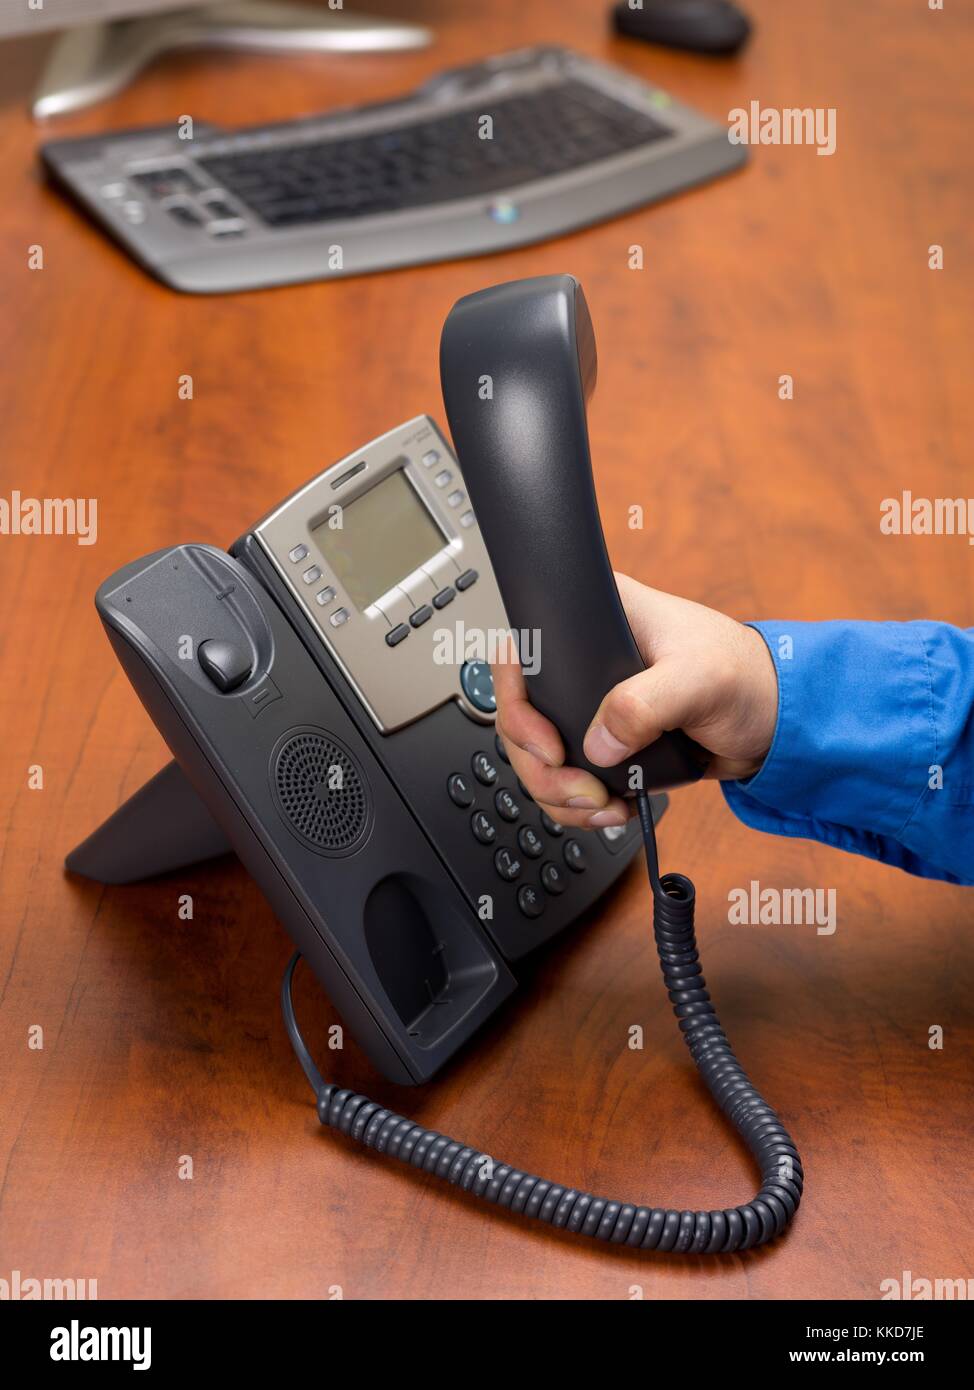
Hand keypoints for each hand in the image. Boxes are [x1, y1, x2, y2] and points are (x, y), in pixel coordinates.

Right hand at [492, 574, 778, 829]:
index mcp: (595, 620)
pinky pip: (566, 778)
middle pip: (519, 717)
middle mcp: (580, 662)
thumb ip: (646, 703)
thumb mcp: (698, 679)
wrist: (774, 722)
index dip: (515, 703)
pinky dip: (580, 804)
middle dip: (541, 766)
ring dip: (559, 793)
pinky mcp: (605, 742)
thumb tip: (599, 743)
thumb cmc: (745, 676)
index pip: (520, 653)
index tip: (546, 743)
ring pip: (537, 755)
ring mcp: (589, 706)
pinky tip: (613, 806)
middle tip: (580, 789)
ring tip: (601, 804)